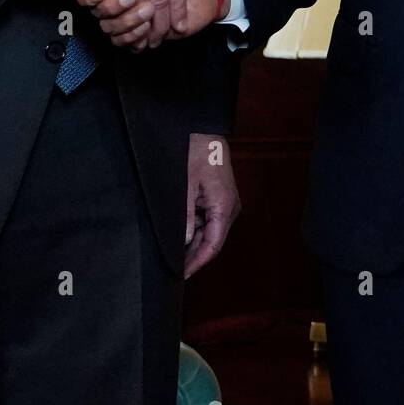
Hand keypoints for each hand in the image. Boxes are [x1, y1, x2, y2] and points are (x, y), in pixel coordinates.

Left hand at [184, 133, 239, 277]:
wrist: (204, 130)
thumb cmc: (196, 152)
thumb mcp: (185, 184)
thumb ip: (185, 214)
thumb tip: (184, 240)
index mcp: (224, 207)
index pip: (213, 245)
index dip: (197, 262)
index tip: (182, 274)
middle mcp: (229, 208)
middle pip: (212, 241)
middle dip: (194, 256)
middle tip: (174, 268)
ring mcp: (225, 203)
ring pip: (209, 232)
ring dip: (193, 243)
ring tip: (174, 255)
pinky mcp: (219, 198)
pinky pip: (207, 221)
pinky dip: (194, 230)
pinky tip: (180, 236)